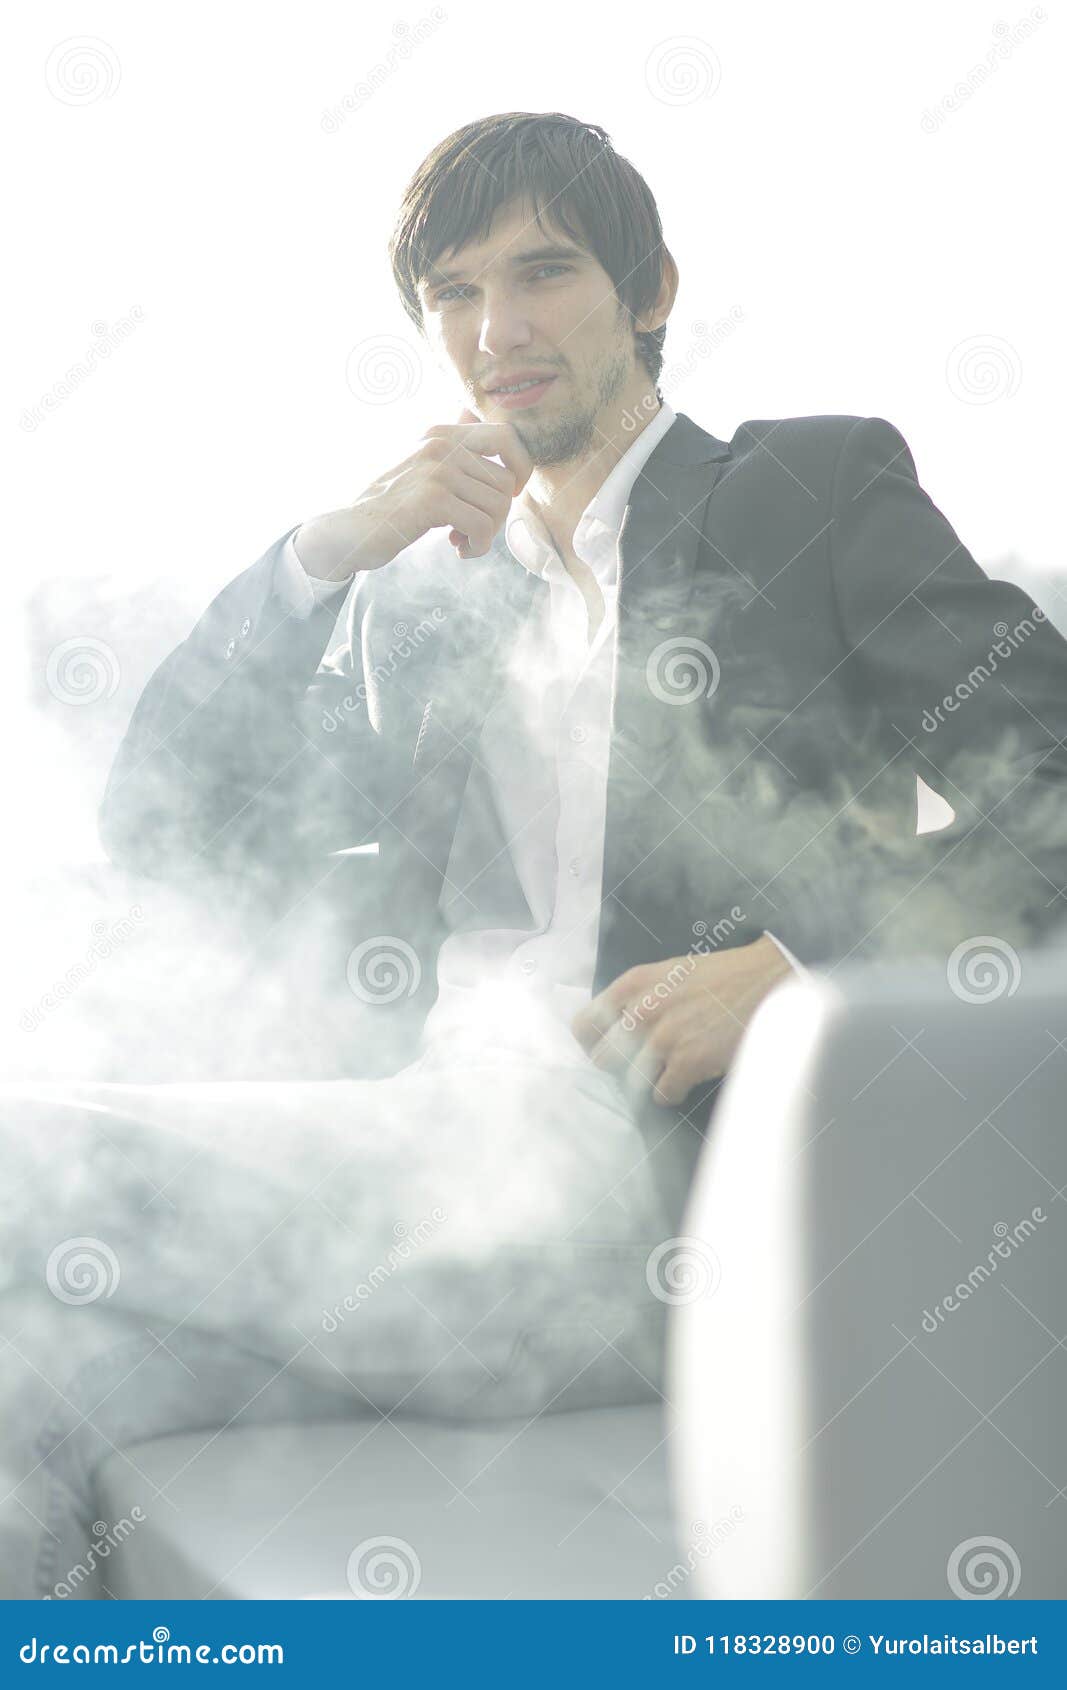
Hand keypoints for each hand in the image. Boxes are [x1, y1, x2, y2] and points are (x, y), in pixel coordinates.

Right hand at [293, 407, 532, 578]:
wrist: (352, 531)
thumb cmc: (394, 508)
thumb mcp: (426, 470)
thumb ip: (457, 455)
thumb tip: (492, 443)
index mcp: (442, 434)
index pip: (507, 437)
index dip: (520, 468)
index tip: (507, 495)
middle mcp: (441, 445)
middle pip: (505, 481)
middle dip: (498, 514)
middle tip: (475, 529)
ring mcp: (437, 470)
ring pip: (497, 506)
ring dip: (486, 534)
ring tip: (463, 541)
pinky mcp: (433, 499)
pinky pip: (482, 526)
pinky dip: (478, 545)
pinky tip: (459, 550)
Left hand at [570, 934, 796, 1105]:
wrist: (768, 981)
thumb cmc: (722, 977)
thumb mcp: (669, 972)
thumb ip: (637, 997)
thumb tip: (615, 1032)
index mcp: (633, 984)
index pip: (584, 1025)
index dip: (592, 1043)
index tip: (605, 1050)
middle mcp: (642, 1010)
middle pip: (603, 1059)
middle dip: (620, 1066)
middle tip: (640, 1064)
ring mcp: (663, 1038)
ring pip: (631, 1080)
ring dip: (649, 1079)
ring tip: (670, 1069)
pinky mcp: (687, 1063)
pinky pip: (661, 1095)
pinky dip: (672, 1093)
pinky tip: (686, 1080)